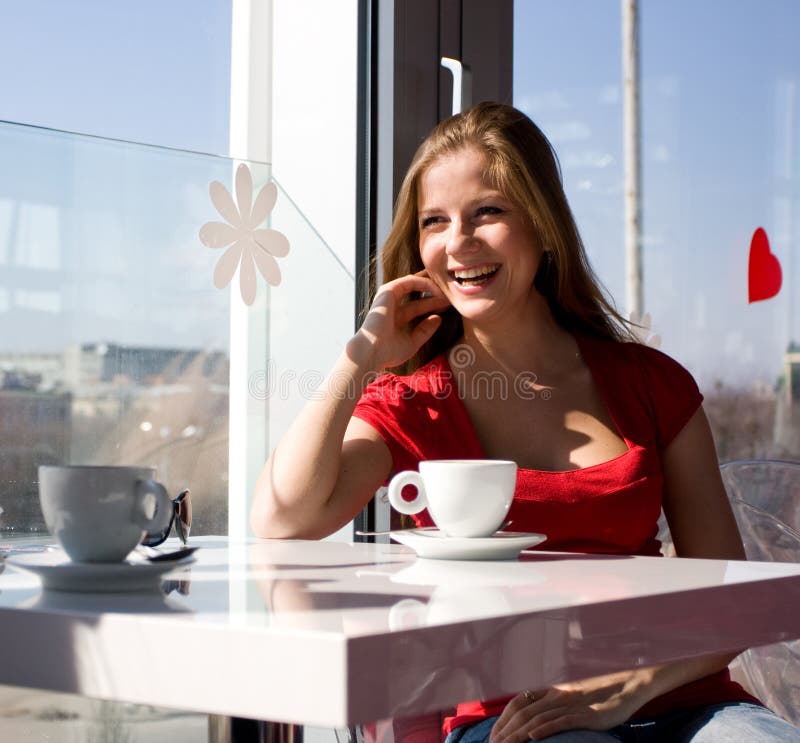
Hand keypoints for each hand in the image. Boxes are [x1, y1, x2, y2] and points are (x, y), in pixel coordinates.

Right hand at [350, 271, 449, 369]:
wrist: (372, 351)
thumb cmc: (389, 352)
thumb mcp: (413, 342)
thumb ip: (425, 330)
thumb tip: (439, 318)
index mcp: (397, 318)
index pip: (419, 307)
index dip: (434, 305)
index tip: (450, 306)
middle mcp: (393, 305)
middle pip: (418, 295)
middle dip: (435, 294)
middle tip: (452, 295)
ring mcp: (389, 297)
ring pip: (415, 284)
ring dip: (432, 287)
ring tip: (447, 291)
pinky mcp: (388, 290)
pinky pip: (410, 281)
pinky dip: (425, 284)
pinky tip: (438, 291)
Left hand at [490, 671, 650, 741]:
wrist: (629, 686)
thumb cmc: (601, 696)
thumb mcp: (572, 698)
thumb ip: (554, 705)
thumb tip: (535, 721)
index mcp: (552, 691)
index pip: (518, 702)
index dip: (503, 718)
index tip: (493, 734)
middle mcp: (557, 695)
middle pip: (523, 713)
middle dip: (505, 730)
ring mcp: (571, 703)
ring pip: (537, 718)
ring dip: (518, 734)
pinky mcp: (586, 714)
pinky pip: (562, 722)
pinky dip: (545, 729)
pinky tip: (533, 737)